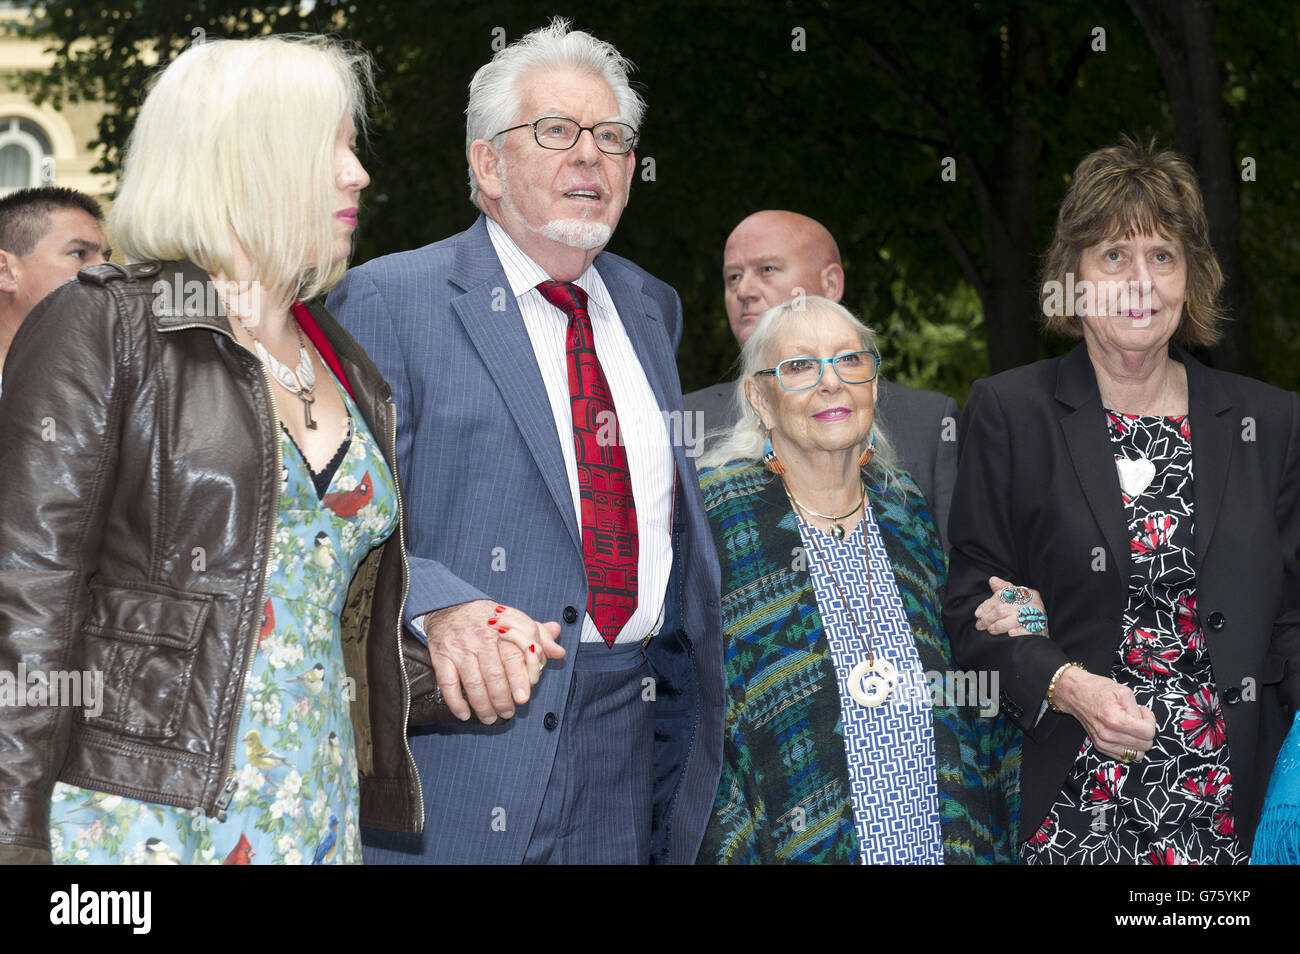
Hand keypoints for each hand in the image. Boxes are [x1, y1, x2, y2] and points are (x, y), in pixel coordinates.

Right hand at [423, 599, 564, 722]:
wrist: (450, 606)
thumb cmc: (490, 619)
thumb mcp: (517, 621)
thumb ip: (541, 638)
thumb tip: (560, 653)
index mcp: (503, 629)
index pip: (514, 656)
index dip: (519, 679)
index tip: (523, 698)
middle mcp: (481, 639)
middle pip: (494, 675)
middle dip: (502, 699)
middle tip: (508, 713)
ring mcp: (461, 648)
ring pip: (473, 683)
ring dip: (483, 706)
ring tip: (490, 718)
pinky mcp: (442, 656)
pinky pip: (448, 683)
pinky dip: (456, 702)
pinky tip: (465, 714)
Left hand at [974, 576, 1048, 636]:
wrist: (1046, 625)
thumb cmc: (1028, 609)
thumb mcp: (1018, 596)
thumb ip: (1004, 588)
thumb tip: (992, 580)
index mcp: (1025, 593)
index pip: (1001, 597)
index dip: (987, 605)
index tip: (978, 614)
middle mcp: (1031, 603)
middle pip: (1003, 609)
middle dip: (988, 618)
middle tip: (980, 625)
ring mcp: (1036, 616)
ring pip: (1012, 620)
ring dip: (998, 626)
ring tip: (991, 630)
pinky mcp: (1039, 629)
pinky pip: (1027, 630)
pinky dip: (1017, 632)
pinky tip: (1010, 634)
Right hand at [1051, 665, 1156, 762]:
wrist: (1075, 694)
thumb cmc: (1098, 690)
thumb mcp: (1123, 692)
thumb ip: (1137, 710)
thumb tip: (1145, 723)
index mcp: (1114, 719)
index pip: (1147, 733)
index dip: (1150, 721)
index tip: (1143, 712)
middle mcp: (1107, 735)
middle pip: (1144, 746)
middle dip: (1146, 732)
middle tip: (1138, 718)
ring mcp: (1103, 743)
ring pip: (1136, 755)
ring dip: (1138, 741)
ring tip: (1131, 727)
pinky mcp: (1100, 747)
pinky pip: (1125, 756)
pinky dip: (1129, 747)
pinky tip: (1124, 733)